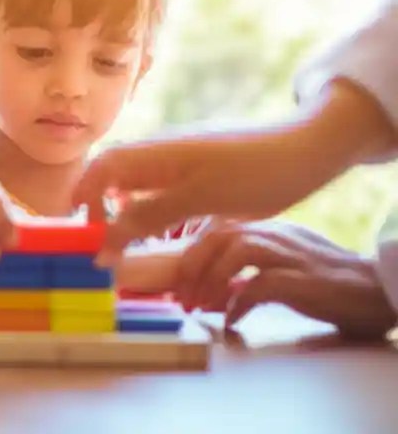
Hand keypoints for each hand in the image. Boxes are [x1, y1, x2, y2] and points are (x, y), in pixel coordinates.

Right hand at [74, 79, 395, 264]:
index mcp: (152, 153)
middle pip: (114, 180)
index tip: (85, 236)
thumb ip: (146, 217)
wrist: (307, 152)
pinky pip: (165, 197)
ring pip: (139, 191)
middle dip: (103, 213)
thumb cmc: (252, 172)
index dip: (83, 200)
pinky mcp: (200, 176)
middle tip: (106, 250)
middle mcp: (159, 155)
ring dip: (130, 218)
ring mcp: (180, 164)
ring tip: (135, 251)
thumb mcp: (196, 199)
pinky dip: (158, 218)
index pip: (98, 171)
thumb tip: (101, 243)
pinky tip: (171, 239)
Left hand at [176, 220, 395, 337]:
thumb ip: (242, 272)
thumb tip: (204, 290)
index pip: (214, 230)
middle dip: (190, 268)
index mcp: (265, 229)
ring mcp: (288, 254)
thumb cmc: (323, 282)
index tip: (175, 283)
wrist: (373, 290)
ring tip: (198, 306)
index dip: (188, 256)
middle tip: (180, 298)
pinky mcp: (301, 279)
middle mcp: (274, 234)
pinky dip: (238, 303)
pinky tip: (231, 320)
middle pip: (217, 236)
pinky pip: (259, 286)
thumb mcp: (277, 267)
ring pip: (235, 251)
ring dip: (209, 280)